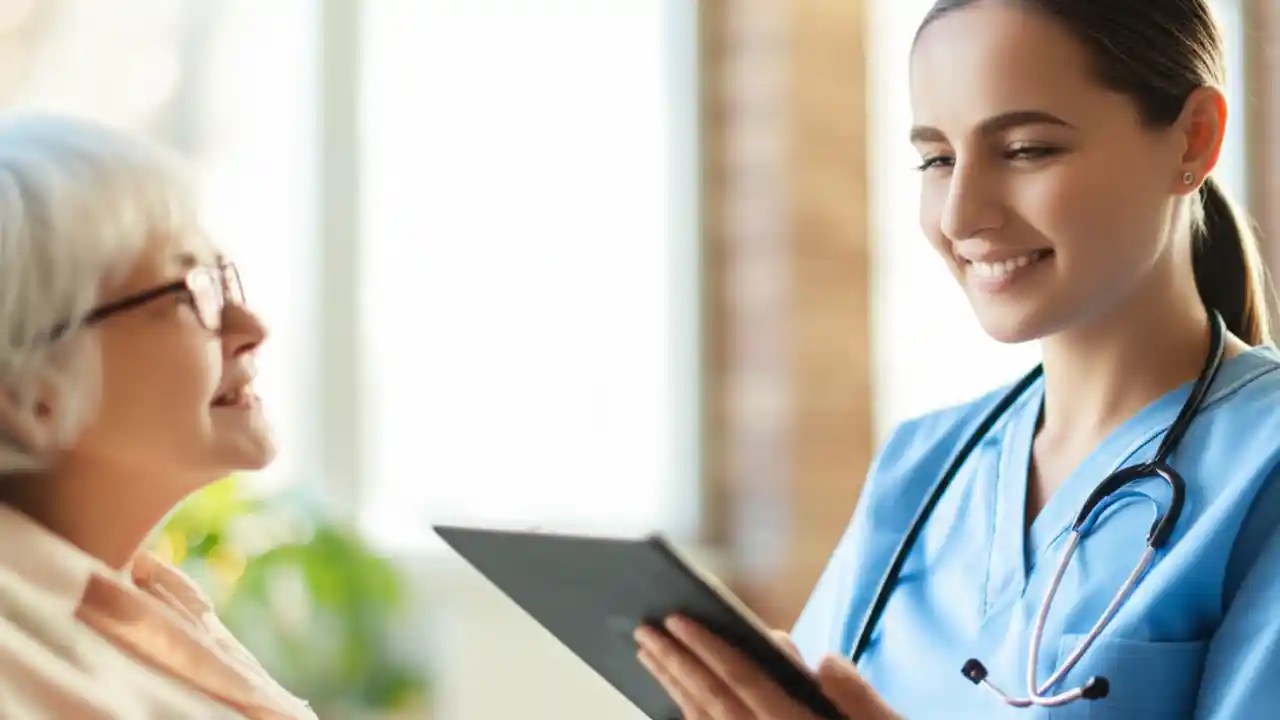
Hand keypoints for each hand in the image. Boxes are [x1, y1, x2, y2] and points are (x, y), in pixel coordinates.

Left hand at [634, 615, 898, 719]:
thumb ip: (858, 699)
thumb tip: (823, 661)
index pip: (745, 682)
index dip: (708, 648)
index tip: (677, 618)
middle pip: (712, 702)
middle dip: (676, 663)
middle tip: (644, 629)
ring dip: (673, 685)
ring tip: (649, 652)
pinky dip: (688, 713)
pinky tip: (675, 694)